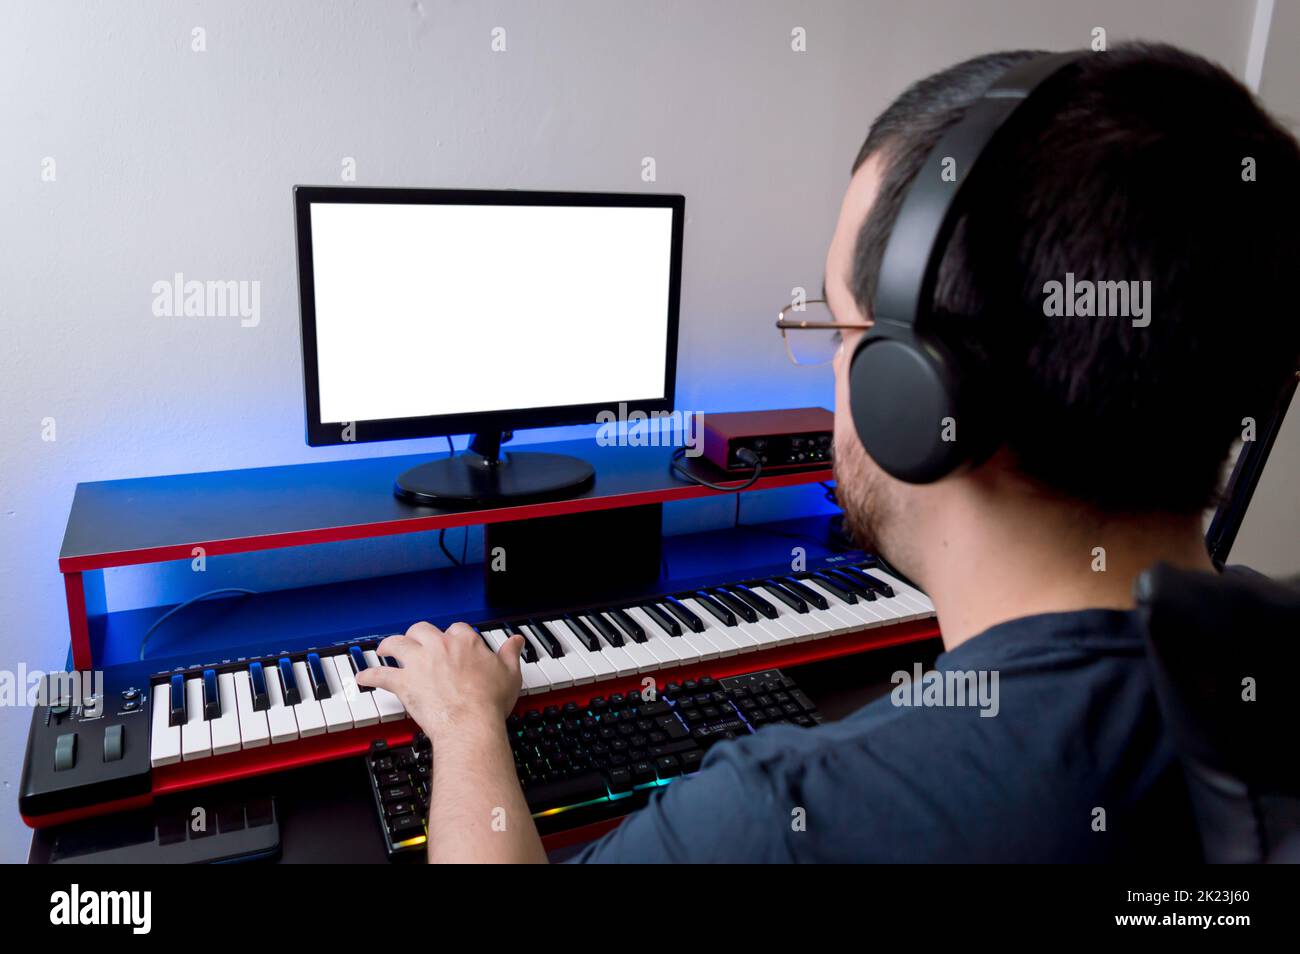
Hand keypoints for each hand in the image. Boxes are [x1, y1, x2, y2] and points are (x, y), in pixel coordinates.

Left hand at [355, 621, 523, 739]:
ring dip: (388, 645)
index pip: (457, 629)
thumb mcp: (510, 674)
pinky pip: (380, 675)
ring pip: (397, 644)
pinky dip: (369, 676)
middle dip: (416, 634)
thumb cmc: (489, 702)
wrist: (470, 722)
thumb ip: (510, 654)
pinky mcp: (404, 682)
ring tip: (384, 649)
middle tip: (414, 641)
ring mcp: (419, 663)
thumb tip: (517, 641)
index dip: (453, 635)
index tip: (453, 642)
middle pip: (422, 629)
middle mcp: (439, 646)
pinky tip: (362, 678)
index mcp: (465, 643)